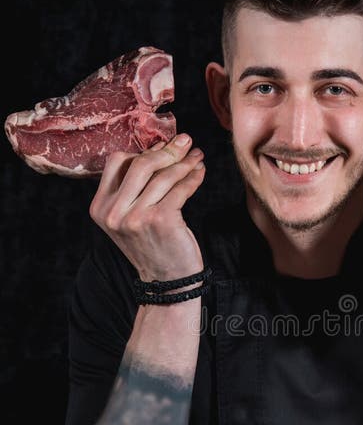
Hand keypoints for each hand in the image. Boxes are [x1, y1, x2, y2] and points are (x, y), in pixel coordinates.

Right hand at [89, 133, 205, 281]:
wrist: (167, 282)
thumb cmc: (153, 245)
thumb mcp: (131, 217)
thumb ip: (135, 187)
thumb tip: (159, 148)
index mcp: (100, 207)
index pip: (117, 162)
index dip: (143, 151)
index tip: (164, 147)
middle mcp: (113, 212)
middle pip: (141, 164)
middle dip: (168, 150)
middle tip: (186, 142)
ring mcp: (136, 217)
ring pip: (164, 176)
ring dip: (185, 162)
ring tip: (197, 157)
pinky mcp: (160, 220)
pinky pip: (180, 189)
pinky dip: (193, 178)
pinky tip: (200, 172)